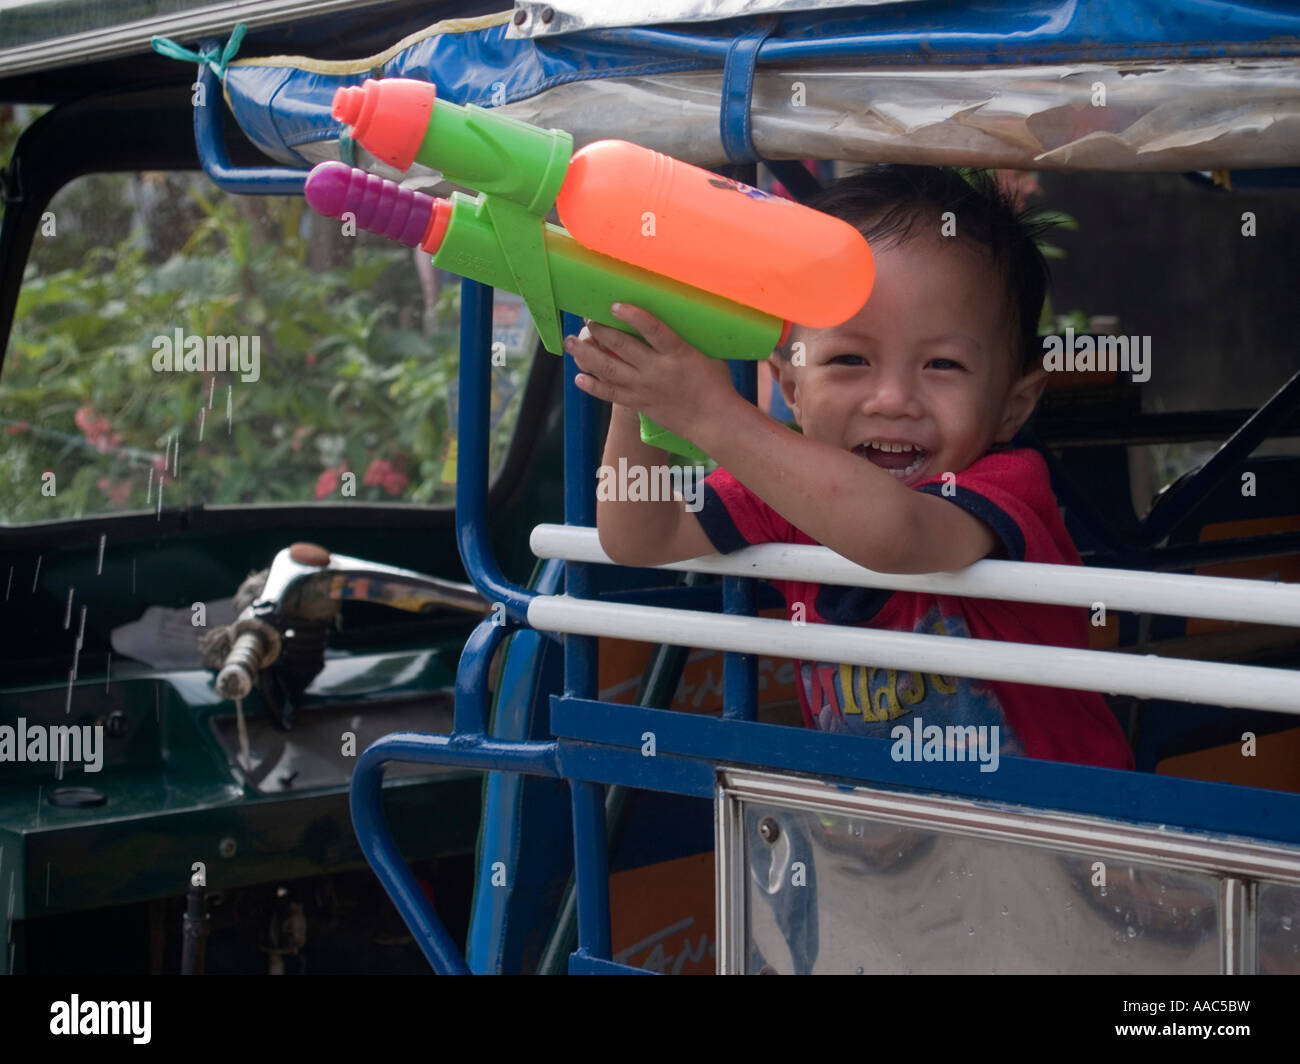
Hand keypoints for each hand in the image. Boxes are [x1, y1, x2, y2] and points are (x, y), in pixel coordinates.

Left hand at [563, 304, 736, 439]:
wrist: (714, 421)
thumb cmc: (716, 384)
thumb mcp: (708, 353)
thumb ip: (686, 338)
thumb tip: (676, 316)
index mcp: (677, 353)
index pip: (652, 329)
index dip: (632, 316)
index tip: (614, 305)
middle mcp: (656, 370)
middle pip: (621, 347)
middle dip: (599, 330)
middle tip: (586, 318)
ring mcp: (645, 388)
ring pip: (609, 369)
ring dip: (586, 355)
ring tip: (571, 343)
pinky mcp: (639, 403)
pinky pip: (611, 394)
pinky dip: (593, 386)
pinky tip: (579, 377)